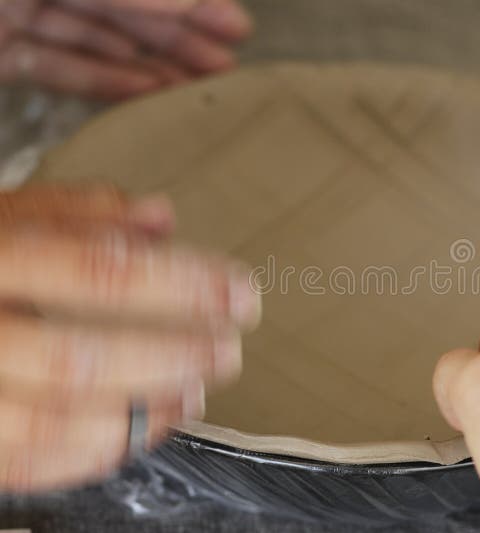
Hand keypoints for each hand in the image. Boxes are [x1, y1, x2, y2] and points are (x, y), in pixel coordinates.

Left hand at [0, 0, 251, 99]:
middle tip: (227, 68)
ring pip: (96, 40)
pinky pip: (55, 66)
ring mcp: (14, 14)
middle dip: (178, 37)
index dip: (192, 3)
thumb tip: (187, 1)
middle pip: (122, 8)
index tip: (238, 29)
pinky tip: (144, 95)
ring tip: (197, 89)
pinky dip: (101, 81)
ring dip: (148, 64)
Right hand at [0, 184, 260, 491]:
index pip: (95, 269)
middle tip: (228, 349)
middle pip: (80, 356)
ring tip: (197, 392)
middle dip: (169, 356)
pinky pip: (31, 462)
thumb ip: (71, 212)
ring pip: (55, 420)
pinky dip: (97, 450)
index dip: (178, 285)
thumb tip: (159, 217)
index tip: (238, 292)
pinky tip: (143, 426)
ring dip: (142, 411)